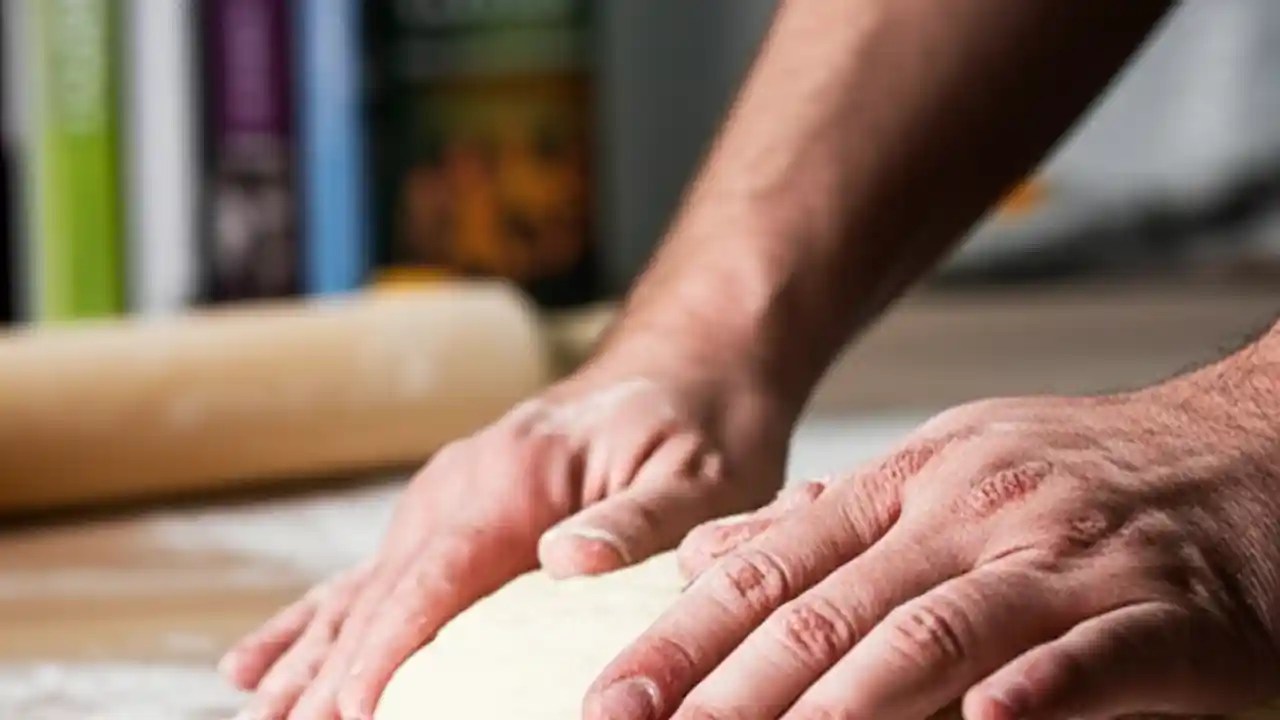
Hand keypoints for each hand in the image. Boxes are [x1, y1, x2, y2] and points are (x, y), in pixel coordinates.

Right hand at [219, 362, 790, 719]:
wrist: (686, 366)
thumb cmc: (697, 422)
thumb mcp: (694, 476)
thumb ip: (634, 522)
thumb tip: (563, 562)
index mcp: (512, 478)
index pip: (431, 581)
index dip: (384, 655)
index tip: (351, 714)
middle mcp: (460, 485)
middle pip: (376, 597)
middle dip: (327, 677)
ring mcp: (447, 498)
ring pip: (359, 593)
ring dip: (306, 660)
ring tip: (257, 717)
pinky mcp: (451, 513)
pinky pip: (371, 577)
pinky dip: (315, 622)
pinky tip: (263, 660)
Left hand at [587, 361, 1279, 718]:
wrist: (1246, 450)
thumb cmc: (1082, 477)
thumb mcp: (944, 476)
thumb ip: (831, 525)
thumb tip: (710, 556)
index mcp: (912, 485)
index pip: (773, 567)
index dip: (684, 636)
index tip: (610, 695)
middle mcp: (973, 512)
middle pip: (830, 606)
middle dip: (725, 684)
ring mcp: (1068, 556)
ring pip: (939, 627)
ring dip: (851, 694)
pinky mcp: (1163, 612)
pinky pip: (1092, 655)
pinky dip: (1040, 688)